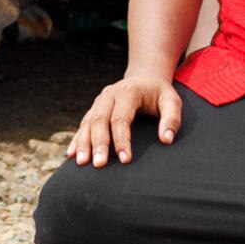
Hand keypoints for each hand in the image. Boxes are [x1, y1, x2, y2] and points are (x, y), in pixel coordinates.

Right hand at [68, 72, 183, 165]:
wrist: (145, 79)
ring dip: (83, 143)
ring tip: (81, 163)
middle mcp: (109, 95)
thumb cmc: (160, 95)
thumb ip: (172, 119)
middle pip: (100, 120)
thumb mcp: (172, 102)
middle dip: (98, 144)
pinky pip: (83, 124)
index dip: (122, 140)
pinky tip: (72, 154)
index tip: (126, 160)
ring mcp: (99, 101)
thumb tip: (166, 140)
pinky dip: (77, 139)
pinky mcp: (94, 109)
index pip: (121, 119)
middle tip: (99, 164)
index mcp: (128, 92)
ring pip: (88, 122)